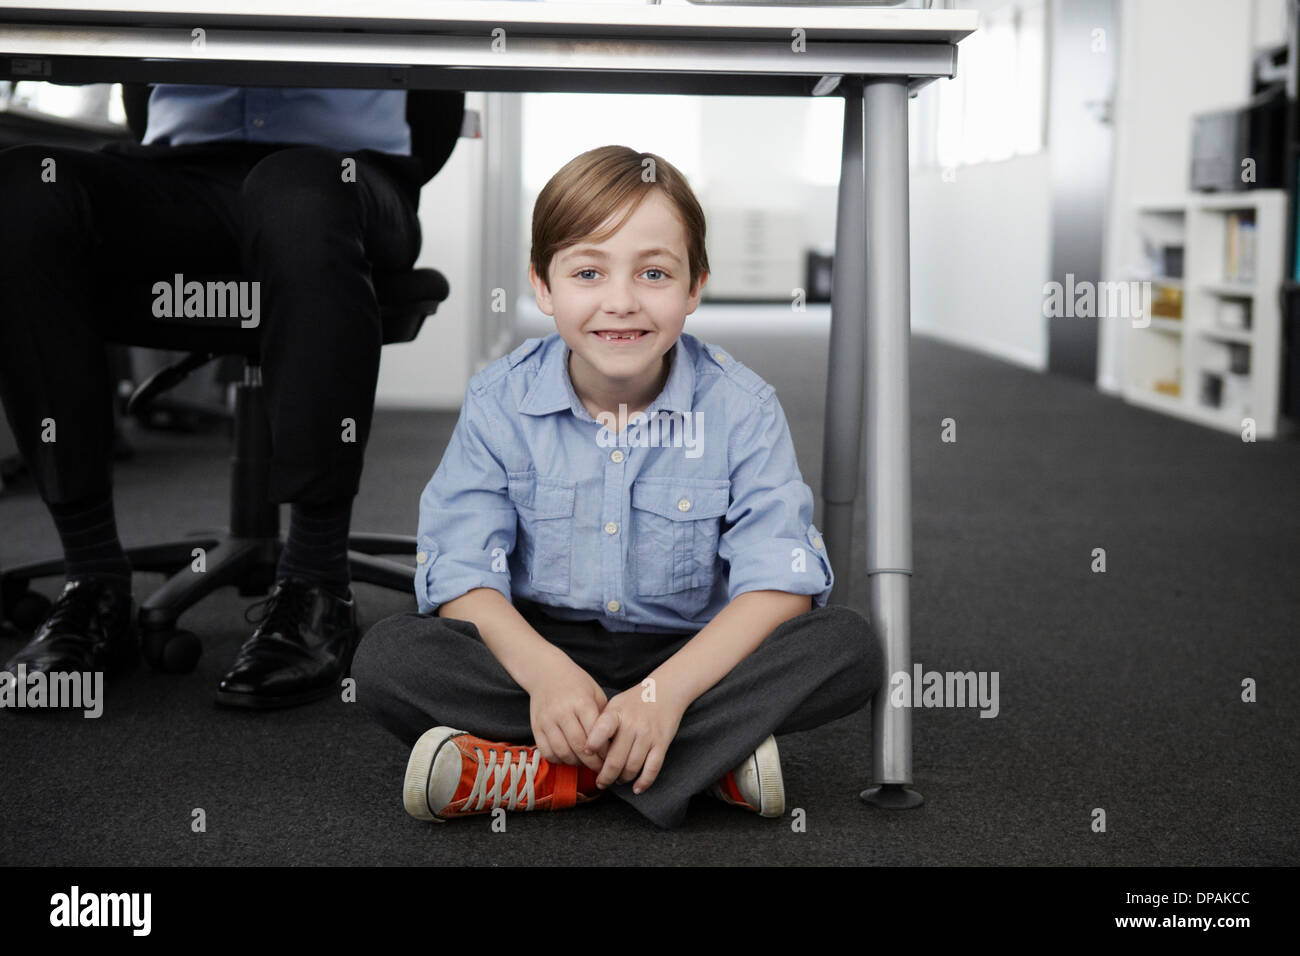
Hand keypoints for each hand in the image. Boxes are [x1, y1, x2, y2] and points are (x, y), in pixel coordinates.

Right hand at [524, 653, 607, 771]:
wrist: (546, 673)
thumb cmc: (577, 684)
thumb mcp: (595, 693)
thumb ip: (603, 717)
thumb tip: (613, 743)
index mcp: (582, 703)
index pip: (595, 734)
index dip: (604, 751)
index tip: (611, 758)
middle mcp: (563, 712)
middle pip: (579, 747)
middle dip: (592, 762)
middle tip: (601, 768)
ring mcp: (547, 720)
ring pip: (562, 752)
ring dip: (576, 763)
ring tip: (585, 763)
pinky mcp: (536, 727)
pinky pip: (547, 752)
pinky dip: (559, 760)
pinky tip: (568, 757)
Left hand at [585, 686, 686, 793]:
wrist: (665, 691)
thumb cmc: (634, 701)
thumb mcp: (615, 705)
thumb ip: (601, 723)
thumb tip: (585, 749)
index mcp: (616, 713)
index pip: (601, 730)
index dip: (592, 744)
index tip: (585, 755)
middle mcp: (632, 724)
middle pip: (615, 759)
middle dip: (605, 776)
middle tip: (601, 783)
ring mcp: (648, 735)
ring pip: (632, 767)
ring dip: (622, 779)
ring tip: (617, 781)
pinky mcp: (662, 742)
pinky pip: (652, 768)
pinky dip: (644, 781)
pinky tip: (636, 788)